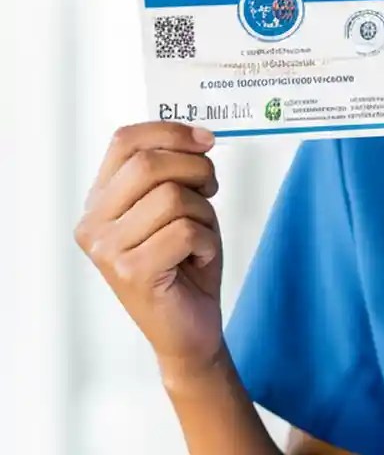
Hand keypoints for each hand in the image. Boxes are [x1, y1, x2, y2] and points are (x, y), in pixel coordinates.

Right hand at [75, 122, 224, 375]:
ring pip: (173, 197)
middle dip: (197, 170)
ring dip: (204, 214)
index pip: (125, 141)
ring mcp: (108, 250)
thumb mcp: (179, 207)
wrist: (189, 329)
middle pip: (150, 164)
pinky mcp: (132, 272)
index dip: (171, 132)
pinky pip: (186, 231)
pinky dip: (207, 242)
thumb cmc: (186, 265)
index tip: (206, 140)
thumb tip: (200, 137)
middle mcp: (94, 224)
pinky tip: (197, 259)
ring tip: (199, 237)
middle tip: (211, 190)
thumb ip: (175, 172)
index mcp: (101, 201)